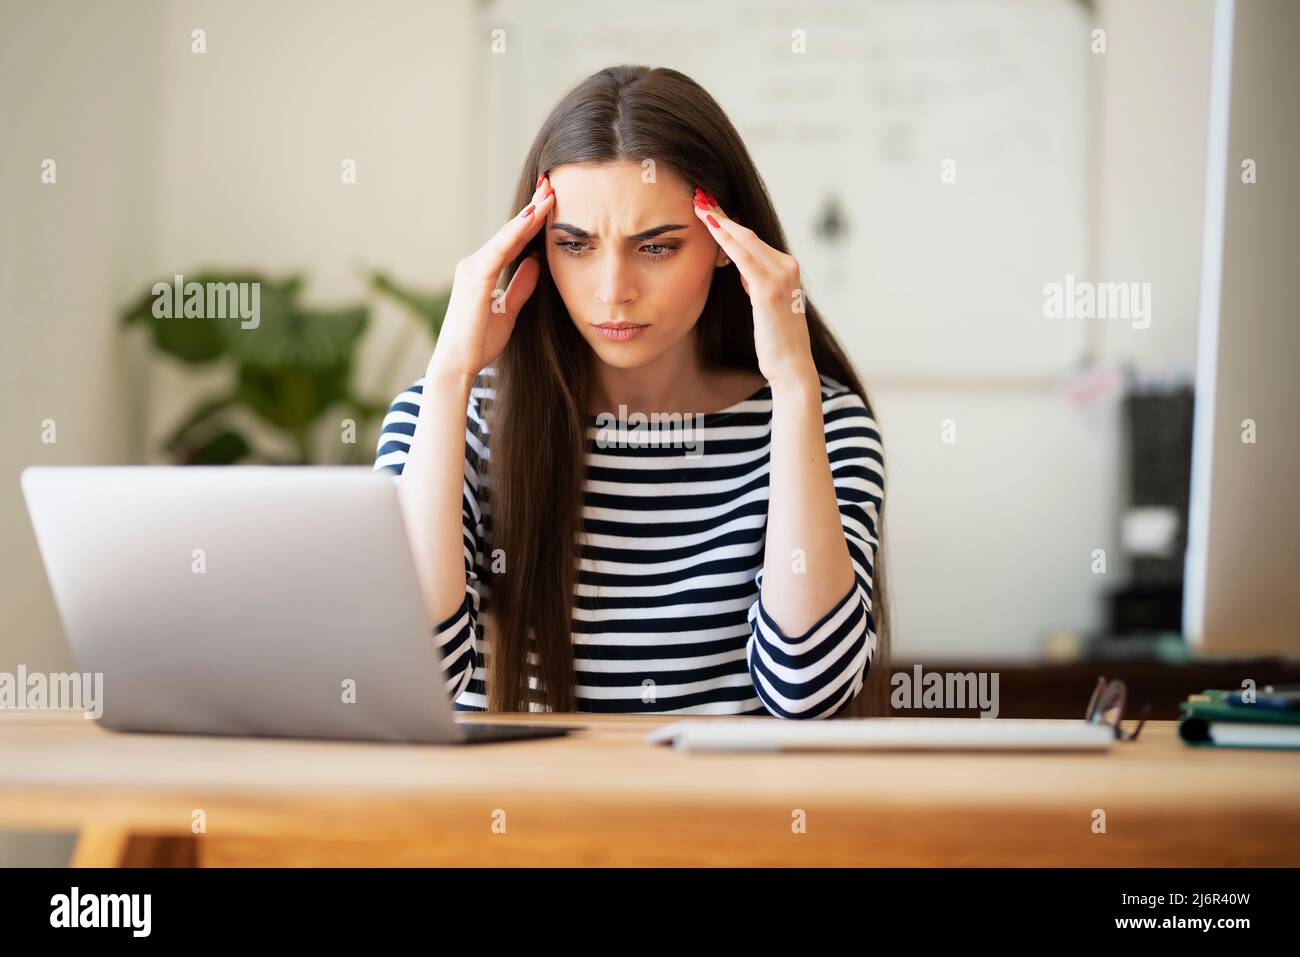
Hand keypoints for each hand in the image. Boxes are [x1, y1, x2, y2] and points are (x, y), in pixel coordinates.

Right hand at [428, 174, 555, 384]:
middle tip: (551, 184)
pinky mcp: (476, 278)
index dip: (531, 220)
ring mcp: (473, 269)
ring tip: (550, 192)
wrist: (458, 364)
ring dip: (529, 213)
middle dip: (532, 207)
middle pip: (509, 231)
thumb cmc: (478, 342)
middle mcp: (474, 265)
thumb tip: (534, 263)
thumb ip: (520, 287)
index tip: (549, 201)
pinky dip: (518, 231)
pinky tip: (534, 216)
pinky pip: (501, 249)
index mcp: (482, 272)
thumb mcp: (508, 311)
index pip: (512, 241)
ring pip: (507, 235)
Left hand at [692, 187, 817, 389]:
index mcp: (786, 268)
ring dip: (720, 222)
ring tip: (699, 206)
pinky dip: (726, 240)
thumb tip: (742, 269)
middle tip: (699, 197)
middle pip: (748, 234)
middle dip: (721, 215)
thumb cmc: (775, 341)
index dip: (729, 223)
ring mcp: (781, 276)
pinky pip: (743, 258)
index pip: (752, 240)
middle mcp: (787, 266)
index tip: (709, 209)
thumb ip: (756, 283)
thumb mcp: (765, 305)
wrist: (790, 366)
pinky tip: (711, 228)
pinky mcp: (769, 290)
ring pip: (745, 240)